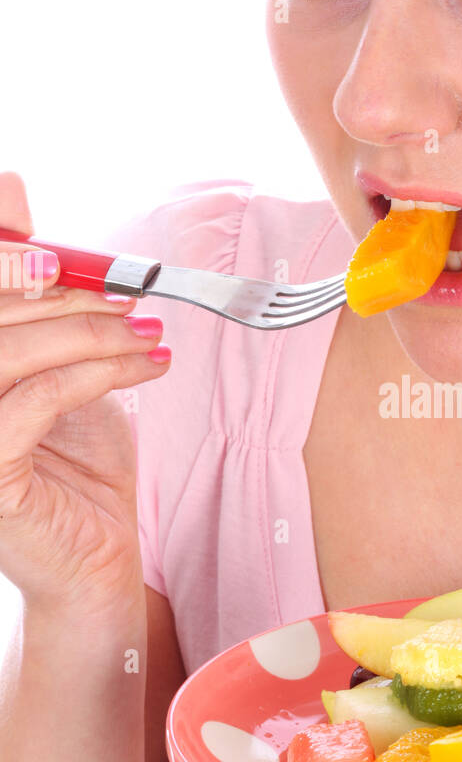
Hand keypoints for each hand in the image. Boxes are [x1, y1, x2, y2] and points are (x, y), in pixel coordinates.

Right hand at [0, 173, 170, 611]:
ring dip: (90, 335)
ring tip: (146, 335)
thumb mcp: (63, 371)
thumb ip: (41, 307)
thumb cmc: (79, 471)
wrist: (97, 560)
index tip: (64, 254)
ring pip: (11, 354)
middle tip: (129, 300)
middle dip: (66, 298)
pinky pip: (34, 400)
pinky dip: (94, 374)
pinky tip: (141, 367)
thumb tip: (17, 200)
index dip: (4, 260)